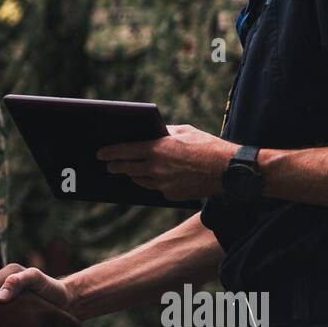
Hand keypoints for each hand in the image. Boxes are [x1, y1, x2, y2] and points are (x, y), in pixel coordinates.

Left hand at [98, 124, 238, 200]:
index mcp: (157, 149)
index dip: (110, 152)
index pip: (125, 151)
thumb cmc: (208, 146)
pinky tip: (150, 178)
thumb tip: (153, 133)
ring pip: (140, 180)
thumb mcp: (185, 131)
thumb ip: (165, 132)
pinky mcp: (171, 194)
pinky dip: (152, 182)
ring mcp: (163, 184)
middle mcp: (156, 168)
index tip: (100, 153)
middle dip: (116, 166)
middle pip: (128, 168)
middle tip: (109, 165)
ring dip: (132, 175)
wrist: (227, 171)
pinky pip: (156, 188)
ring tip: (127, 171)